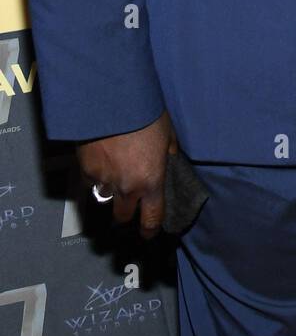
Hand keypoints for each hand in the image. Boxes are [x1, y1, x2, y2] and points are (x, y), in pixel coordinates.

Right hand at [78, 110, 176, 238]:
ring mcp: (104, 181)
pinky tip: (98, 161)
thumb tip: (169, 159)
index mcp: (152, 181)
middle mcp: (127, 187)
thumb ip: (168, 152)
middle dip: (125, 214)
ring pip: (105, 197)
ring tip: (113, 176)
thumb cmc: (145, 115)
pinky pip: (90, 181)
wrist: (112, 102)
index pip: (152, 217)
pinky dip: (94, 175)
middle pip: (123, 216)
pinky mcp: (85, 170)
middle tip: (127, 209)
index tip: (148, 234)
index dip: (150, 229)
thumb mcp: (166, 133)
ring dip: (109, 191)